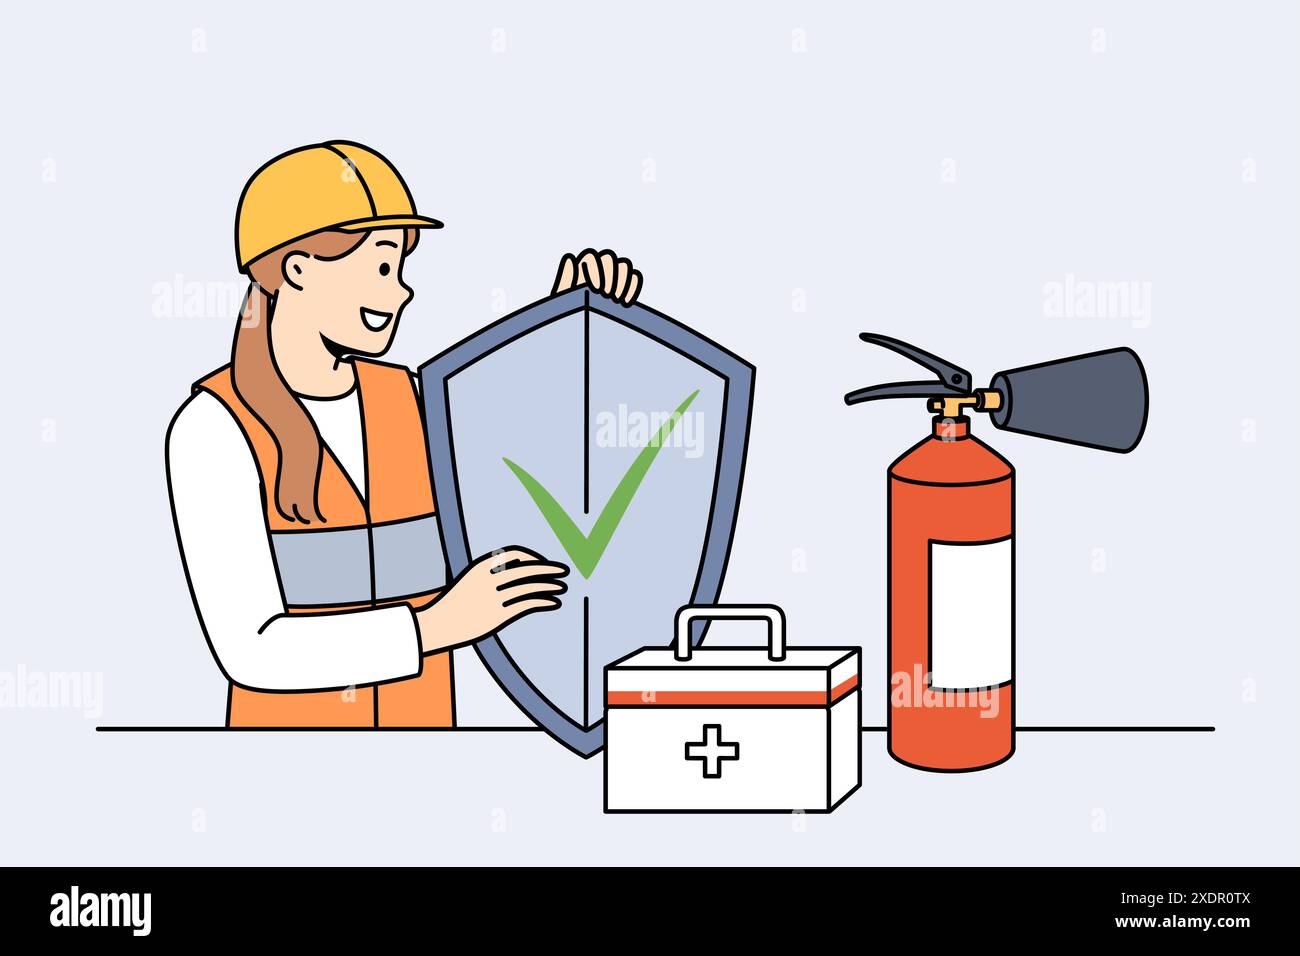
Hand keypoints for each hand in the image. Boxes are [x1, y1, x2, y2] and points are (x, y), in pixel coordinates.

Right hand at [415, 547, 567, 654]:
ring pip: (530, 587)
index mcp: (481, 565)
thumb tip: (520, 568)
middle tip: (564, 570)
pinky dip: (544, 602)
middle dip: (549, 569)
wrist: (437, 624)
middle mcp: (488, 579)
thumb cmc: (456, 602)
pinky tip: (554, 602)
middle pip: (527, 569)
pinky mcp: (497, 615)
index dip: (533, 557)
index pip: (515, 553)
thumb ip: (493, 572)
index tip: (544, 563)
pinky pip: (527, 605)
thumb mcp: (471, 579)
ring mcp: (493, 597)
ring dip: (550, 586)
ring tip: (562, 587)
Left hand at [553, 248, 641, 304]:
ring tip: (615, 300)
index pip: (591, 257)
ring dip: (622, 282)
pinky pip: (635, 277)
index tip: (595, 289)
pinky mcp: (626, 285)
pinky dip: (632, 288)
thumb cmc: (568, 312)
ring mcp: (613, 275)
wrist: (579, 329)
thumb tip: (570, 258)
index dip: (595, 271)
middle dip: (609, 277)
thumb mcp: (564, 297)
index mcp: (580, 267)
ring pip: (624, 265)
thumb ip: (567, 278)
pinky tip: (625, 303)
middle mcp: (598, 267)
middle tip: (606, 296)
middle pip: (609, 258)